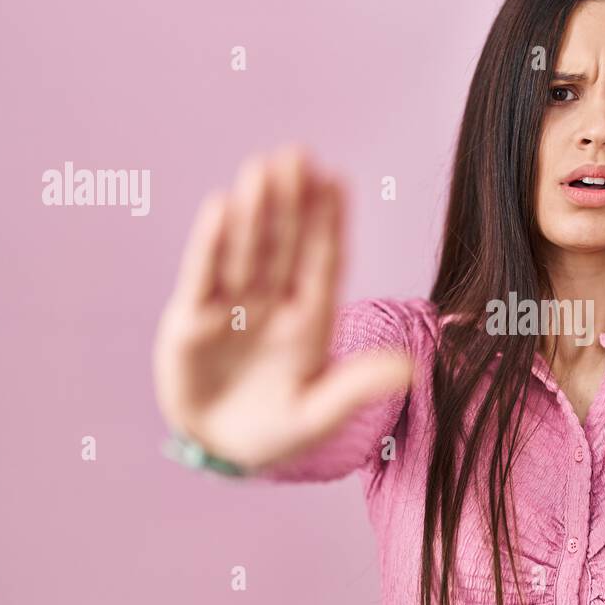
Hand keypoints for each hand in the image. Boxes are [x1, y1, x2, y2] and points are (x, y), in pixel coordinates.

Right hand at [151, 148, 412, 471]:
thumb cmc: (277, 431)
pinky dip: (210, 244)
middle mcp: (273, 303)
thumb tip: (413, 368)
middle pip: (285, 244)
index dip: (329, 222)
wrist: (220, 450)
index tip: (338, 180)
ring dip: (254, 211)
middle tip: (297, 154)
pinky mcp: (192, 319)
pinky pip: (204, 275)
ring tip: (262, 168)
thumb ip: (357, 387)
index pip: (324, 261)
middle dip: (292, 202)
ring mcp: (233, 307)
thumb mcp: (319, 416)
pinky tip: (219, 206)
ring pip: (246, 250)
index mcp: (311, 319)